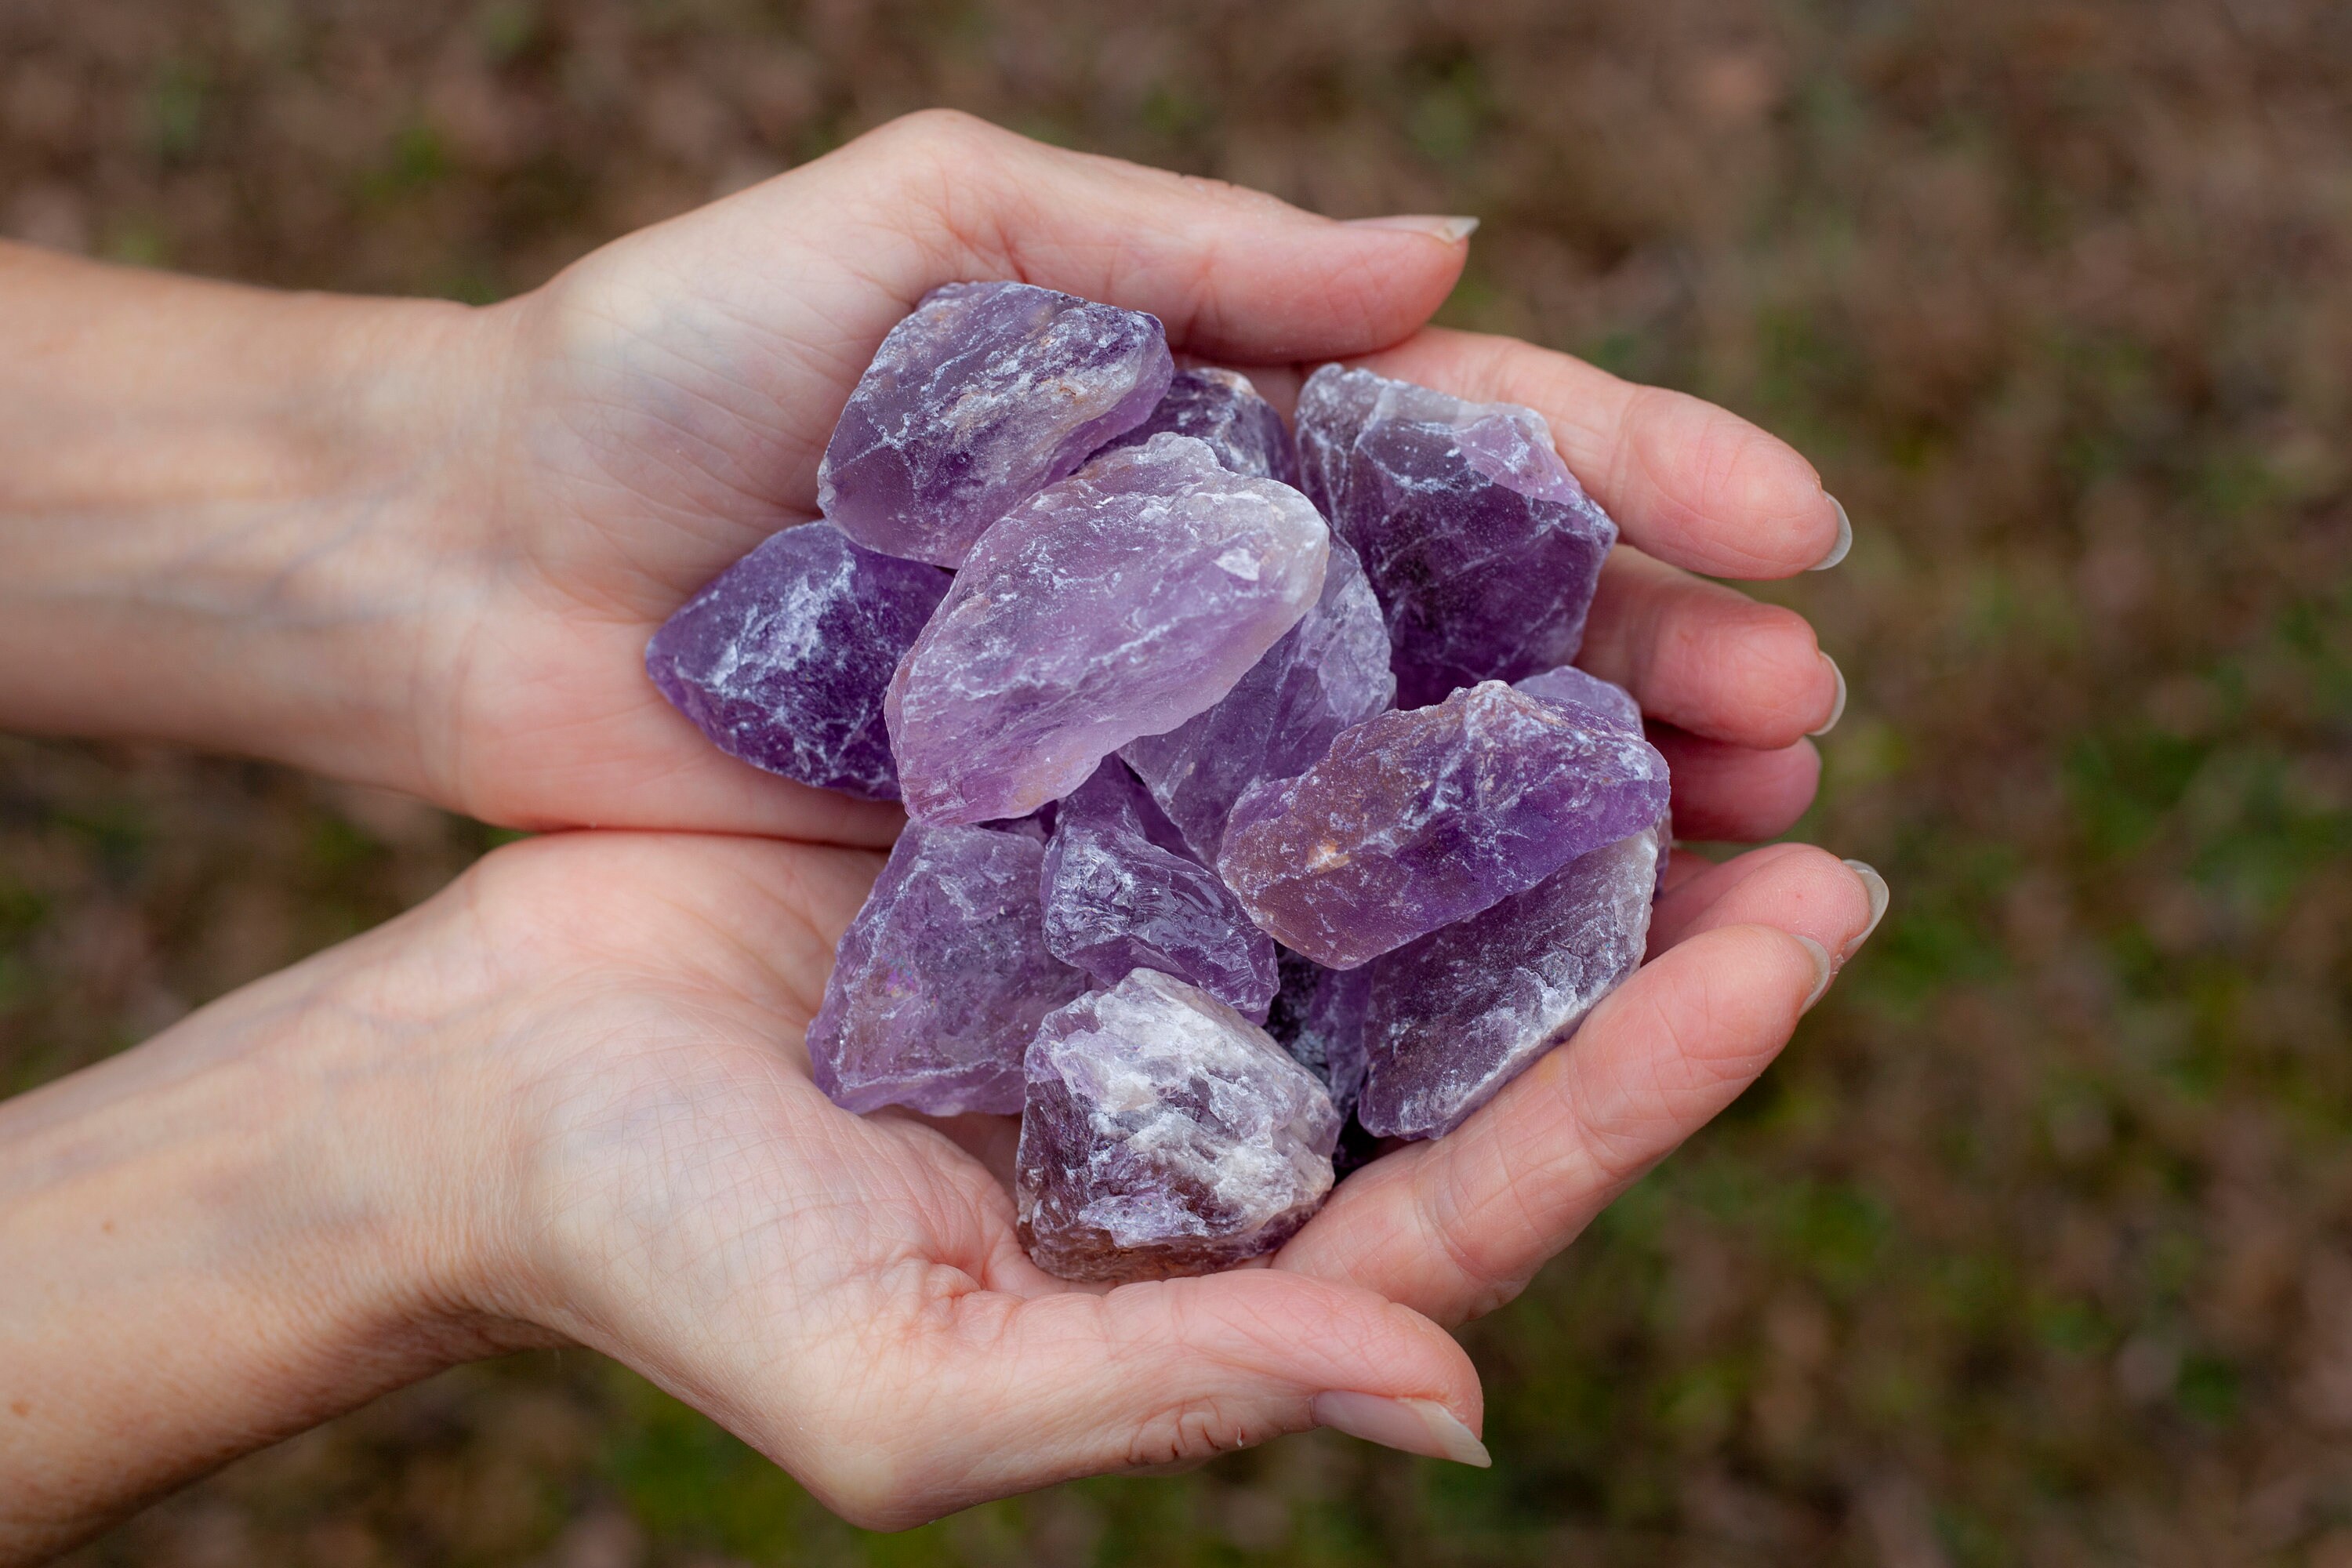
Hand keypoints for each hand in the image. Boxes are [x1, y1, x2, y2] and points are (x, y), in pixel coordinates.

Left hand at [0, 110, 1841, 845]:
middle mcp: (1204, 582)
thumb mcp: (920, 232)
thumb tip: (1451, 253)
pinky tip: (1517, 979)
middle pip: (1480, 625)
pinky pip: (1258, 903)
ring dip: (1577, 819)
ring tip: (1737, 858)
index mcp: (1201, 412)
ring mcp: (1144, 734)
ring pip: (1404, 780)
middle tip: (1806, 738)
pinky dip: (1395, 937)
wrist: (462, 557)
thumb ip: (1174, 241)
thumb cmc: (669, 363)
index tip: (1804, 531)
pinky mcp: (1060, 863)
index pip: (1467, 437)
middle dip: (1656, 667)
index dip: (1641, 476)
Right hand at [1, 825, 1880, 1556]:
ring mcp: (1152, 960)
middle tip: (1824, 791)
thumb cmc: (669, 1261)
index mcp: (1220, 1258)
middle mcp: (1221, 1105)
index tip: (1809, 937)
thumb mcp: (912, 1385)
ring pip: (1400, 876)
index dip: (1657, 1075)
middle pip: (1490, 1023)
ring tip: (1709, 669)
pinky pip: (1252, 755)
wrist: (478, 1091)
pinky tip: (1466, 592)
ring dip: (1552, 782)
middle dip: (1670, 921)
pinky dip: (1365, 688)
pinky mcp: (1070, 837)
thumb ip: (1181, 1392)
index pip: (1488, 1181)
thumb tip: (1459, 1397)